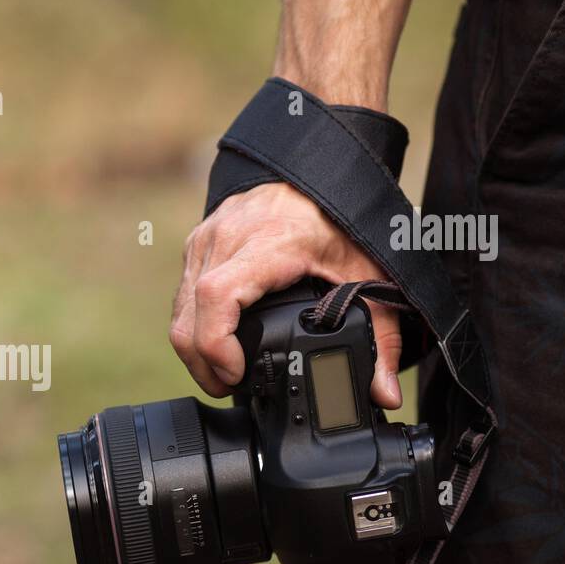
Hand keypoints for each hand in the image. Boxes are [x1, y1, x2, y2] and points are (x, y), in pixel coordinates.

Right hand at [169, 181, 403, 408]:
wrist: (314, 169)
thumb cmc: (339, 216)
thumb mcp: (369, 275)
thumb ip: (382, 337)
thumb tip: (385, 394)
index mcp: (267, 245)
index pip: (217, 297)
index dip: (216, 345)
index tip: (237, 373)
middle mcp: (225, 241)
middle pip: (188, 318)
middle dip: (203, 365)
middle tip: (232, 387)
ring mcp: (205, 242)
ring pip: (179, 313)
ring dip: (195, 351)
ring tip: (226, 372)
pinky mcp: (197, 246)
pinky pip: (182, 298)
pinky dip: (195, 327)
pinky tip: (219, 342)